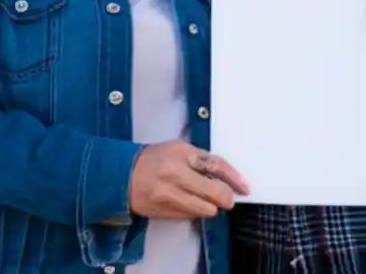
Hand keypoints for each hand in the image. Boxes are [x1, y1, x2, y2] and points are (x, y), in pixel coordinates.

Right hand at [127, 141, 249, 218]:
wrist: (122, 174)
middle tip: (228, 199)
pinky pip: (191, 216)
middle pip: (214, 193)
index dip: (234, 178)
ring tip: (205, 200)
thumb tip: (225, 178)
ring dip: (211, 207)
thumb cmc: (153, 159)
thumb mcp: (178, 149)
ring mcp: (169, 195)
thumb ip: (200, 160)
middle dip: (226, 198)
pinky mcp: (164, 211)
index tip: (244, 187)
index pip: (216, 166)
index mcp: (181, 154)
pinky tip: (189, 203)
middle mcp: (175, 174)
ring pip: (206, 209)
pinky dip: (195, 211)